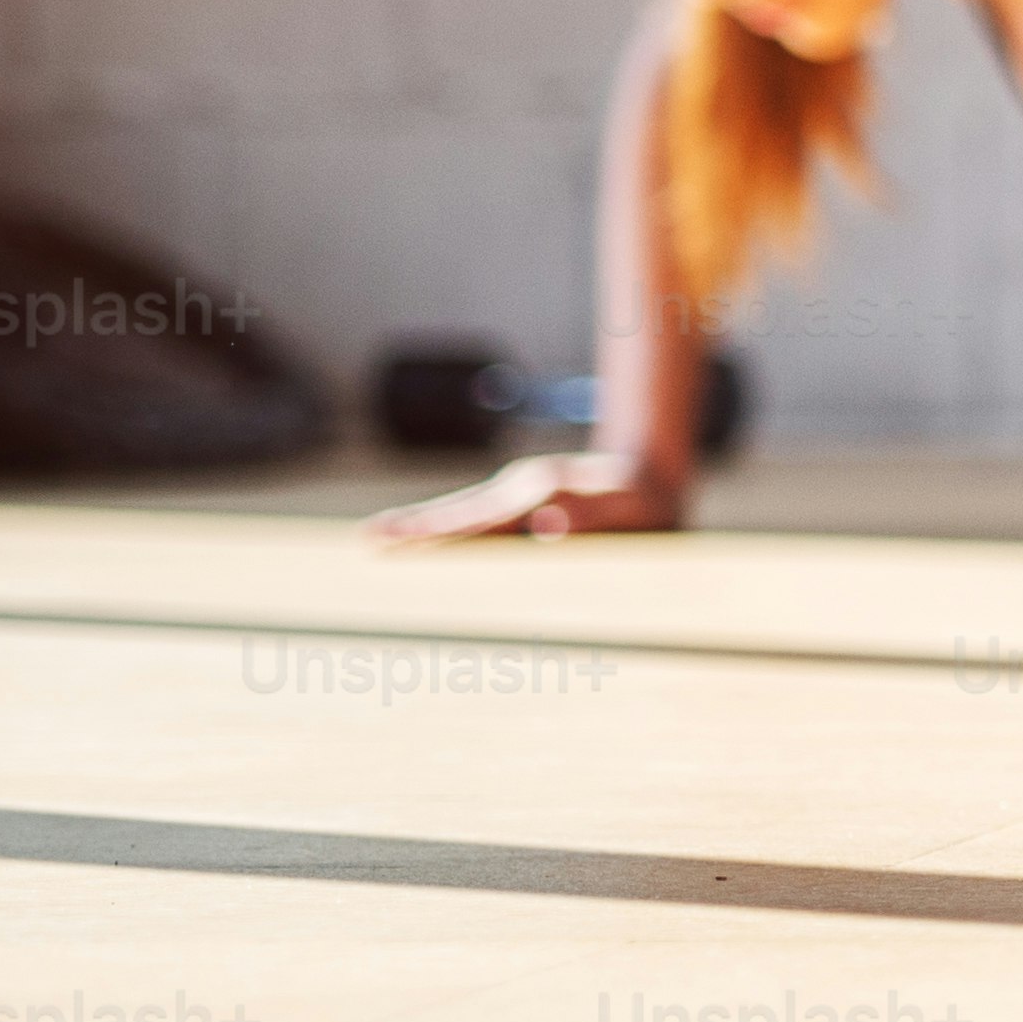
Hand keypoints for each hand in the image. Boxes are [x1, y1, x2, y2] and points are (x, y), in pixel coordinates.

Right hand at [370, 453, 686, 544]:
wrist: (656, 474)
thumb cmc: (647, 498)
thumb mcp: (630, 506)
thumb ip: (590, 513)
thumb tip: (544, 529)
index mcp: (535, 495)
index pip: (474, 519)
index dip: (434, 530)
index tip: (396, 536)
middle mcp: (520, 494)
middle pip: (456, 515)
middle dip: (412, 528)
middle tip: (366, 539)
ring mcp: (521, 499)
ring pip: (463, 517)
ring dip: (423, 528)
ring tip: (380, 540)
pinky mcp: (527, 507)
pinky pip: (480, 524)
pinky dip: (451, 532)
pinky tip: (432, 547)